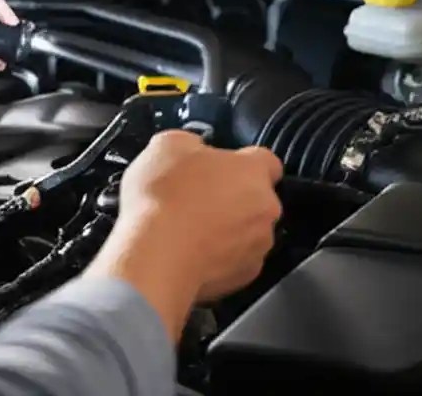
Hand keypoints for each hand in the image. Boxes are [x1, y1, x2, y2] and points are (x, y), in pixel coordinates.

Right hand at [84, 130, 283, 341]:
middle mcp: (265, 209)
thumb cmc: (163, 199)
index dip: (243, 162)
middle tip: (197, 197)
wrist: (154, 257)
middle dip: (233, 197)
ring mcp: (257, 246)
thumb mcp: (167, 146)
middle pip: (257, 198)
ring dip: (226, 228)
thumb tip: (191, 148)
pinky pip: (236, 261)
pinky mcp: (243, 277)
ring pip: (248, 232)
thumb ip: (190, 143)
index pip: (267, 161)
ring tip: (189, 228)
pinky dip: (218, 257)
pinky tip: (190, 251)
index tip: (223, 167)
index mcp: (252, 172)